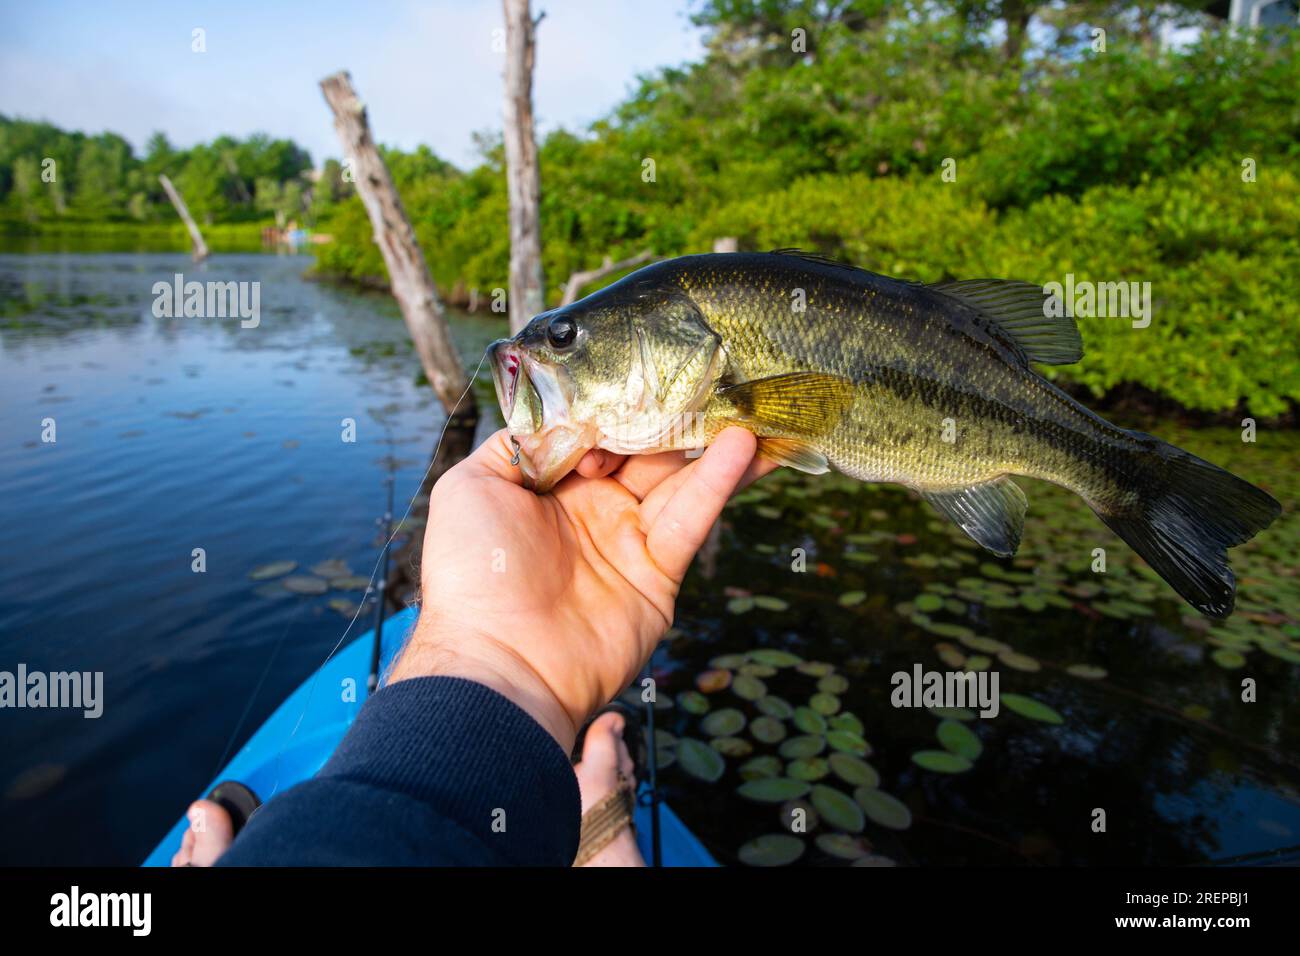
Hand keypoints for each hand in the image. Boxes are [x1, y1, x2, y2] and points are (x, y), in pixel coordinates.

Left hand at [388, 427, 773, 750]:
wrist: (502, 662)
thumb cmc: (473, 575)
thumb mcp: (471, 487)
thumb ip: (518, 443)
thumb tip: (566, 416)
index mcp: (547, 483)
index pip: (593, 429)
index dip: (608, 407)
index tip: (622, 389)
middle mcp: (591, 506)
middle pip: (641, 448)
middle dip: (668, 414)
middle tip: (705, 377)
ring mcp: (626, 539)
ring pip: (675, 478)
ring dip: (708, 440)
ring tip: (744, 403)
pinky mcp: (658, 572)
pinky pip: (691, 518)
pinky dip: (718, 481)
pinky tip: (742, 446)